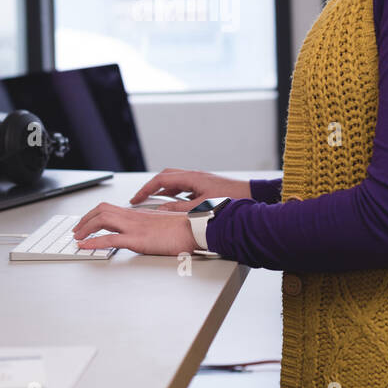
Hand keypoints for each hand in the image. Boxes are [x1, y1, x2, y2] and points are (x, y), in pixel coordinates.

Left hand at [71, 202, 197, 255]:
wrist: (196, 229)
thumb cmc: (185, 229)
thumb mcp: (163, 226)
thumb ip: (151, 227)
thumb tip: (147, 234)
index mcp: (139, 214)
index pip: (110, 208)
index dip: (94, 214)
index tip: (86, 223)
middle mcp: (134, 217)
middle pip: (101, 210)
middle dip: (85, 219)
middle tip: (77, 230)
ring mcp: (135, 227)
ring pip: (102, 219)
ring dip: (85, 228)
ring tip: (77, 237)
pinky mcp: (138, 239)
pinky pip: (110, 238)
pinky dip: (94, 242)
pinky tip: (85, 246)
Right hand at [128, 169, 249, 211]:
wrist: (252, 196)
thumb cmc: (231, 199)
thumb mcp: (201, 207)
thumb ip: (179, 210)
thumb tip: (161, 212)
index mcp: (191, 177)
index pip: (161, 180)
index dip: (146, 189)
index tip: (136, 198)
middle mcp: (195, 176)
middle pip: (166, 178)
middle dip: (152, 188)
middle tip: (141, 199)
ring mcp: (200, 181)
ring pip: (176, 184)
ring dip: (164, 192)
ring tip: (154, 204)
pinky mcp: (206, 187)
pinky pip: (185, 189)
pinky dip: (176, 196)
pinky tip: (175, 207)